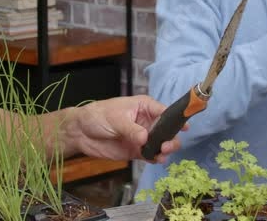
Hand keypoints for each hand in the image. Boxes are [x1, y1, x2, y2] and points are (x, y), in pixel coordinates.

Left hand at [62, 95, 184, 164]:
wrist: (81, 132)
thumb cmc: (98, 116)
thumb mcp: (116, 119)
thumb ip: (132, 129)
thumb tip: (145, 138)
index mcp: (144, 107)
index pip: (164, 111)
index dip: (176, 118)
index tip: (185, 127)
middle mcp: (147, 122)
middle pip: (166, 130)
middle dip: (170, 138)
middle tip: (166, 146)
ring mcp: (142, 137)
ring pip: (161, 144)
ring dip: (164, 150)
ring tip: (161, 154)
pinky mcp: (136, 150)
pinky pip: (151, 155)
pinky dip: (155, 158)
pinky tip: (156, 160)